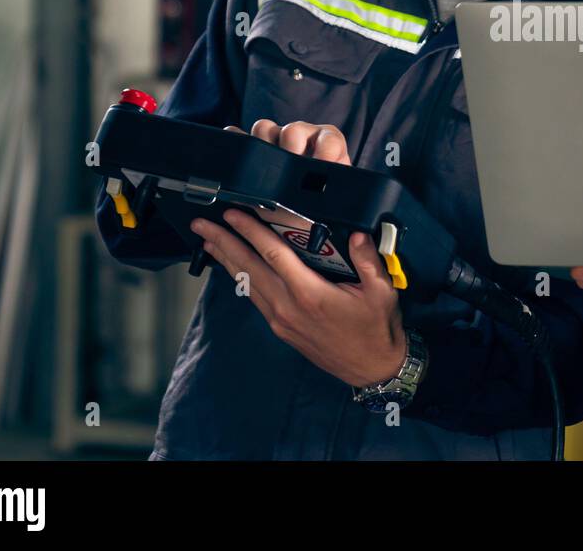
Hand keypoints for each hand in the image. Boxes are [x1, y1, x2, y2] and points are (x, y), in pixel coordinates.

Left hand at [190, 120, 404, 386]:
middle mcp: (288, 306)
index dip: (250, 230)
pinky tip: (235, 268)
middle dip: (222, 243)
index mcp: (309, 293)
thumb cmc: (376, 330)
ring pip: (246, 283)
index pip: (272, 253)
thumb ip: (368, 260)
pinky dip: (241, 278)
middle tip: (201, 224)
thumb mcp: (381, 291)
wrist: (372, 369)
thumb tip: (358, 234)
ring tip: (209, 242)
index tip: (232, 214)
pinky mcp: (282, 328)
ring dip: (226, 260)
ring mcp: (281, 319)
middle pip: (247, 267)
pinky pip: (255, 297)